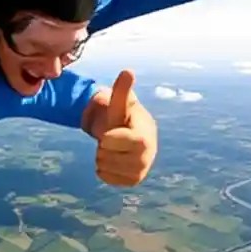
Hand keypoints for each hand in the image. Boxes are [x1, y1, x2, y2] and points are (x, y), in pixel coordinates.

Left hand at [95, 70, 157, 186]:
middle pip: (110, 157)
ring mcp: (142, 170)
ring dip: (102, 158)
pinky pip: (107, 178)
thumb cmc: (123, 116)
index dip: (111, 138)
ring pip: (107, 169)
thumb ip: (122, 90)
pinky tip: (112, 160)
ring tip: (112, 149)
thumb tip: (128, 71)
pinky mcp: (134, 180)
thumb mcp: (120, 103)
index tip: (108, 133)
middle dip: (103, 148)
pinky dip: (103, 170)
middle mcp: (148, 156)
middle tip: (110, 140)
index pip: (127, 142)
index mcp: (146, 136)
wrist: (128, 135)